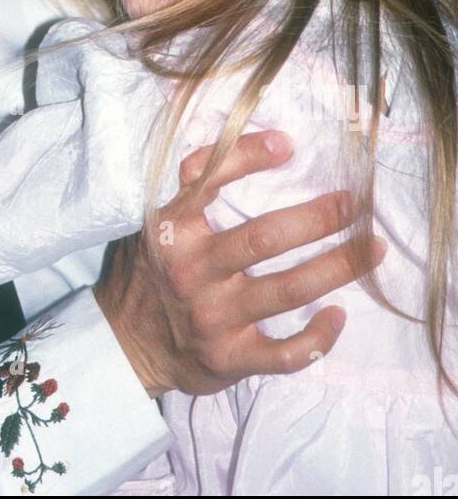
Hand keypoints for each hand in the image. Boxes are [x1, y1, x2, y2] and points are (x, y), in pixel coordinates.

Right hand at [94, 130, 384, 398]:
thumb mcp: (160, 220)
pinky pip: (284, 353)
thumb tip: (256, 140)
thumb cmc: (155, 269)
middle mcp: (192, 271)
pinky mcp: (229, 358)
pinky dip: (317, 338)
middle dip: (317, 218)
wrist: (128, 340)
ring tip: (371, 251)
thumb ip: (195, 185)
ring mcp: (212, 317)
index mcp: (173, 230)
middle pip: (265, 239)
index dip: (247, 157)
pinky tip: (338, 316)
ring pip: (287, 290)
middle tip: (354, 205)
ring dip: (337, 268)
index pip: (207, 180)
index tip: (287, 145)